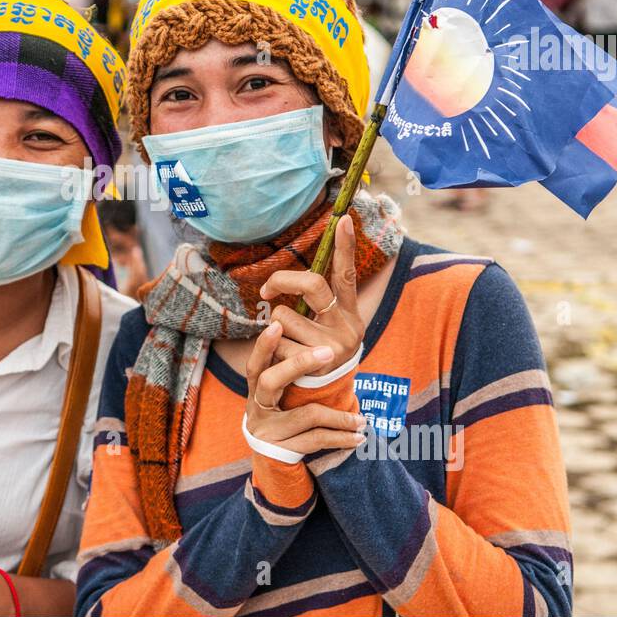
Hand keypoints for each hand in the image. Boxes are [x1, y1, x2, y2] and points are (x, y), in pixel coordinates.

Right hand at [244, 320, 365, 455]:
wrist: (272, 461)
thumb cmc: (284, 418)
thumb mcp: (281, 396)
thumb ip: (291, 372)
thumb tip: (320, 339)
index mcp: (255, 389)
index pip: (255, 364)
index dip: (264, 346)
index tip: (277, 325)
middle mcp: (256, 408)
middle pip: (271, 381)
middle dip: (299, 363)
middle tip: (330, 351)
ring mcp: (267, 430)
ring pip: (306, 415)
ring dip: (340, 417)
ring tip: (362, 419)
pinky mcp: (282, 450)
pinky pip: (316, 440)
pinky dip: (341, 438)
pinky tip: (359, 437)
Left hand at [257, 216, 363, 377]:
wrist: (322, 399)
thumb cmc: (318, 351)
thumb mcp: (326, 326)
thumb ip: (316, 302)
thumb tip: (291, 276)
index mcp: (349, 312)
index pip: (347, 274)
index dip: (346, 246)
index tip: (343, 217)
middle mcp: (347, 326)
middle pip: (312, 284)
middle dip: (282, 282)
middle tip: (267, 291)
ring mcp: (333, 345)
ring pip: (284, 317)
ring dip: (275, 328)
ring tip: (284, 344)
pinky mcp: (316, 363)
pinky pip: (276, 343)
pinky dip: (272, 350)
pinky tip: (282, 362)